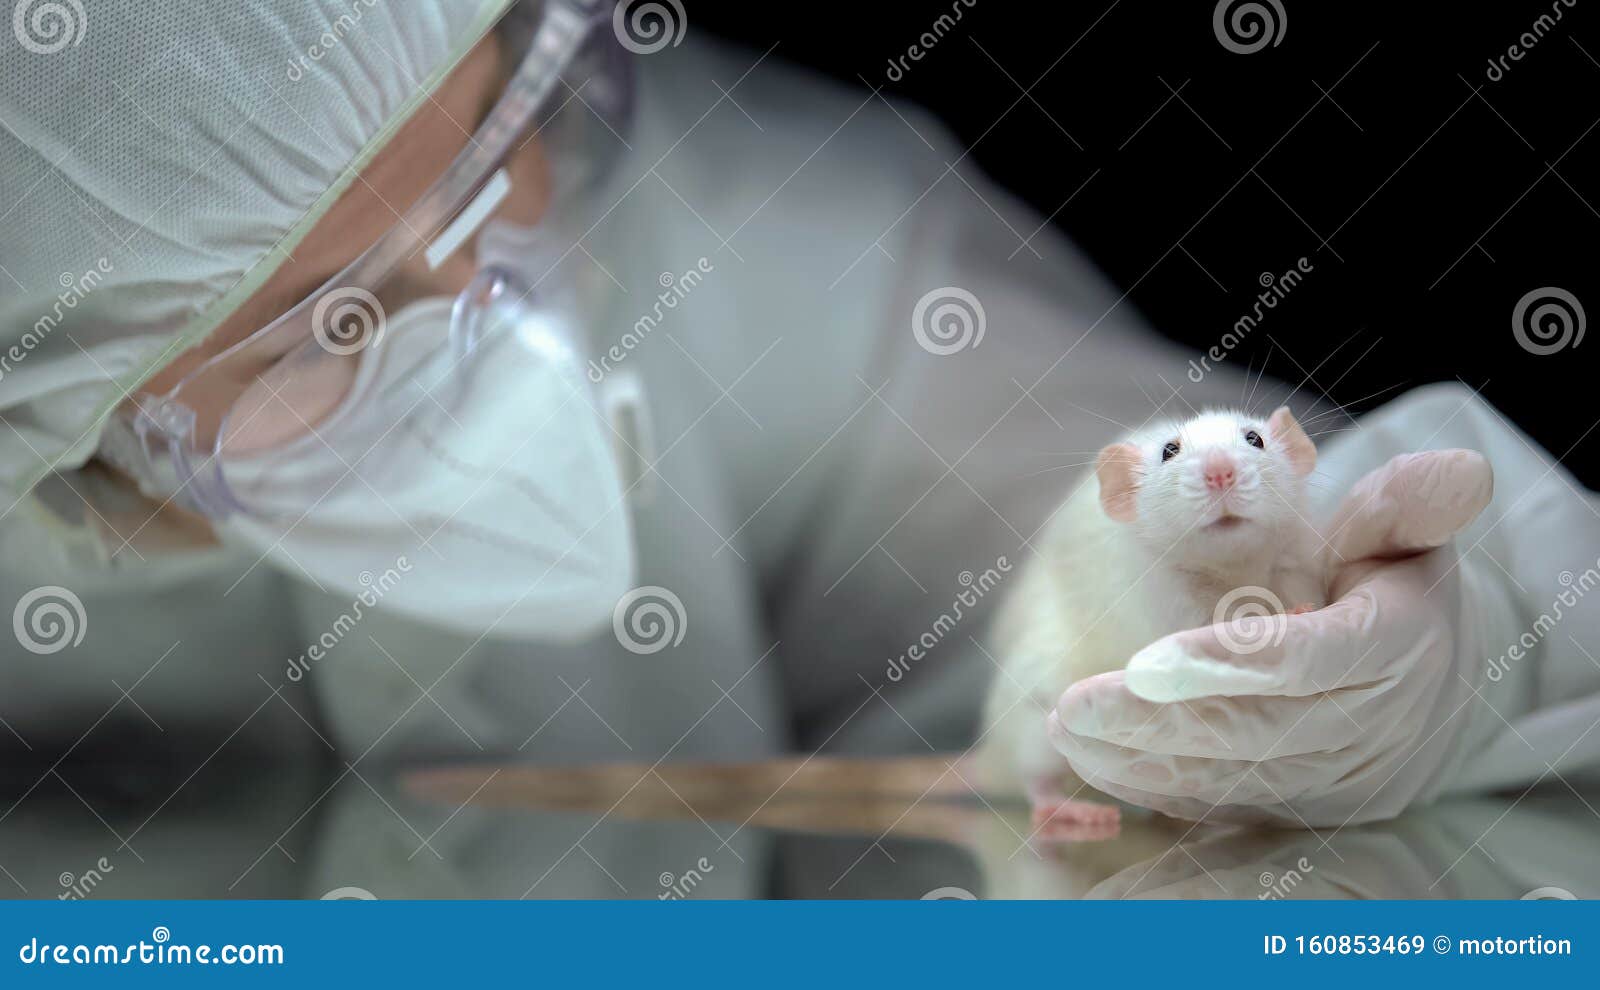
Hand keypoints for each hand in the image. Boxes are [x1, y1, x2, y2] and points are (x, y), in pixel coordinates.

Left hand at [1047, 450, 1495, 826]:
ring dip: (1142, 761)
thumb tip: (1456, 471)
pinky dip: (1159, 789)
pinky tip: (1098, 762)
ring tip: (1067, 730)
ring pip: (1235, 778)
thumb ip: (1409, 502)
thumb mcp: (1406, 529)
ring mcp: (1344, 780)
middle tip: (1071, 709)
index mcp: (1400, 645)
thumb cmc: (1392, 581)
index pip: (1310, 659)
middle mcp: (1377, 726)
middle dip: (1155, 723)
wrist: (1436, 678)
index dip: (1226, 664)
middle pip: (1257, 732)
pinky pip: (1229, 807)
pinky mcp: (1310, 811)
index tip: (1141, 665)